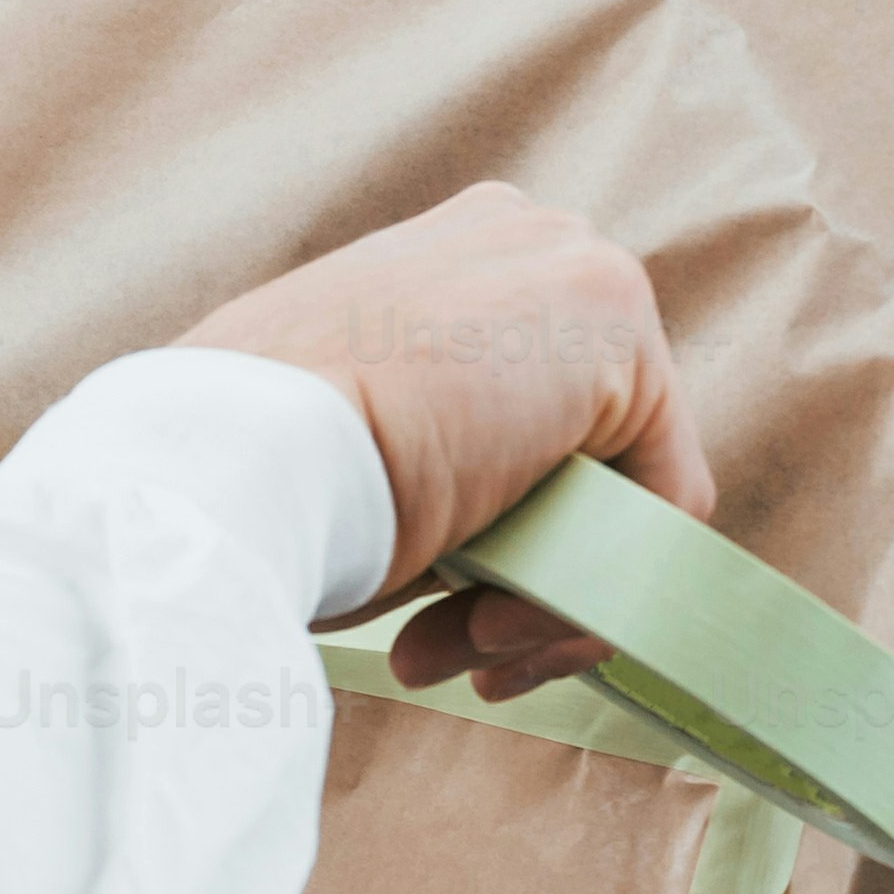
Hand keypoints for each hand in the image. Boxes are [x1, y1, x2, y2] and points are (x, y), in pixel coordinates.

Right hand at [174, 185, 710, 699]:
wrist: (233, 455)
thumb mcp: (343, 452)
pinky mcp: (615, 321)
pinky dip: (596, 588)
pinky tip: (494, 624)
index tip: (433, 620)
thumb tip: (485, 548)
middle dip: (530, 573)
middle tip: (455, 650)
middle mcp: (522, 242)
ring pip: (623, 486)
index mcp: (449, 260)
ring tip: (461, 652)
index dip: (500, 536)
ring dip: (549, 598)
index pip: (534, 416)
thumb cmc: (252, 471)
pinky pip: (660, 500)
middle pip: (591, 450)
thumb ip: (434, 459)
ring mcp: (572, 266)